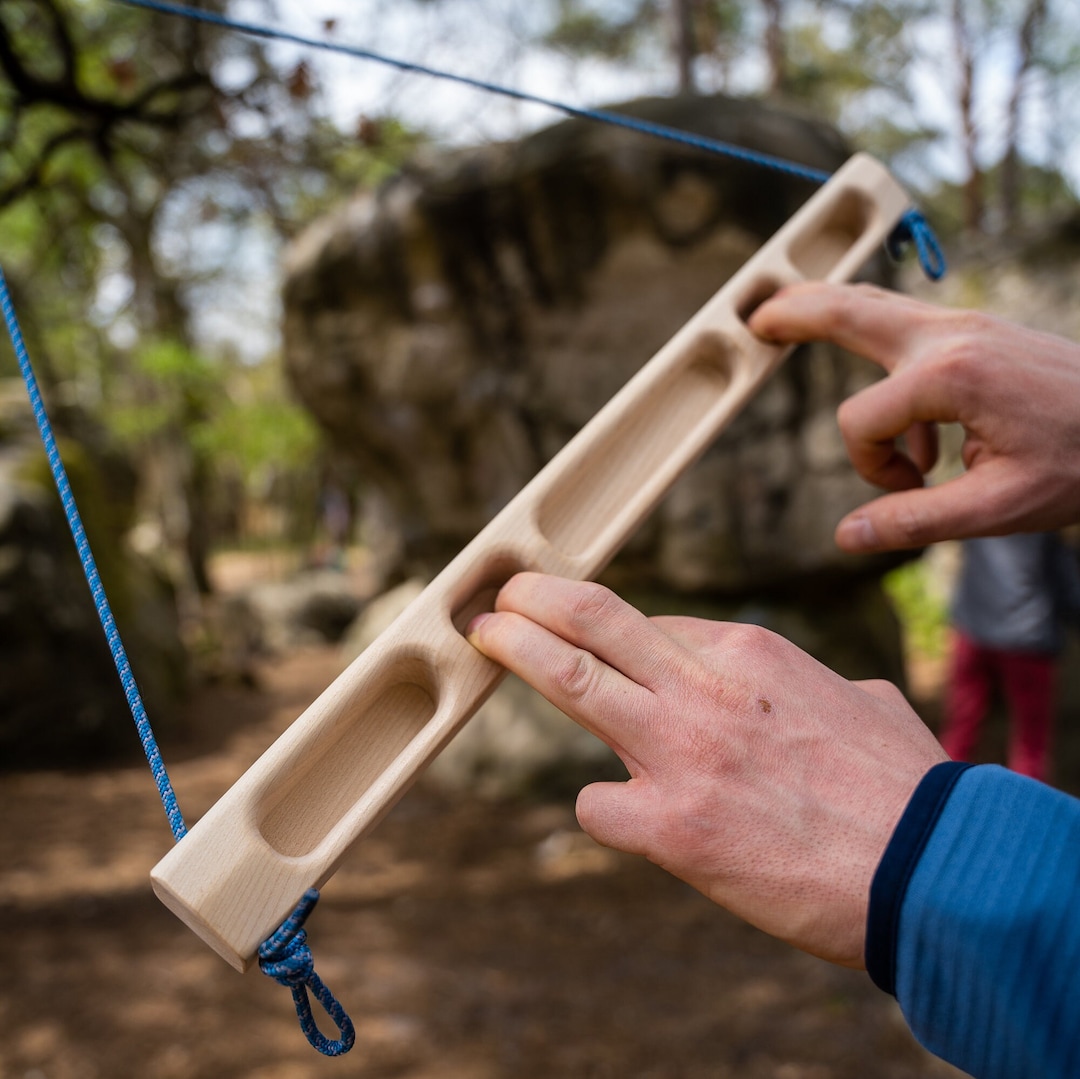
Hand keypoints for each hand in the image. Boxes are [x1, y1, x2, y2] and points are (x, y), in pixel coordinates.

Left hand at [467, 572, 947, 967]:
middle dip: (534, 599)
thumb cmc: (906, 788)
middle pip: (594, 620)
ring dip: (516, 652)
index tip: (581, 626)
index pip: (653, 624)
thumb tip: (809, 689)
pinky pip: (598, 804)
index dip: (608, 629)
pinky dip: (604, 808)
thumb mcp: (858, 700)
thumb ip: (812, 684)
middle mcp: (705, 687)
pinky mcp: (668, 826)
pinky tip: (628, 821)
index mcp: (750, 653)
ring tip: (485, 641)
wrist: (930, 871)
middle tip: (500, 595)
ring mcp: (680, 753)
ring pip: (570, 679)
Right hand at [749, 282, 1079, 550]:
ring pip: (874, 304)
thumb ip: (917, 522)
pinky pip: (906, 324)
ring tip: (786, 315)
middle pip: (848, 312)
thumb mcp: (1000, 509)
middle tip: (754, 315)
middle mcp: (949, 335)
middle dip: (796, 313)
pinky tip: (894, 395)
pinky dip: (876, 345)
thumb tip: (846, 538)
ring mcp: (965, 323)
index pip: (858, 423)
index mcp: (949, 377)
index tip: (915, 486)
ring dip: (828, 312)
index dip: (869, 467)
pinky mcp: (976, 328)